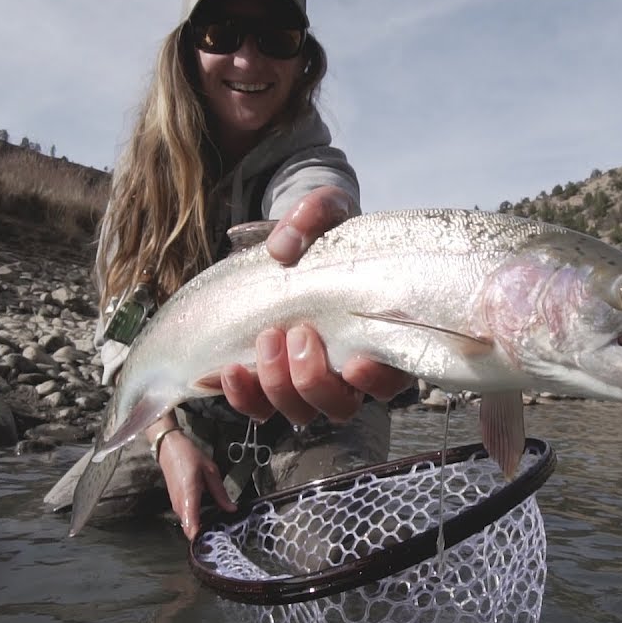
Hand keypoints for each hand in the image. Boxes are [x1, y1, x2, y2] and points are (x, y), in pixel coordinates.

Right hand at [155, 427, 234, 539]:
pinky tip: (208, 518)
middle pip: (189, 528)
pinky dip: (195, 520)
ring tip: (218, 529)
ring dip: (199, 528)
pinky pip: (186, 516)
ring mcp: (176, 503)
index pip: (191, 524)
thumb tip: (231, 509)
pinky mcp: (175, 502)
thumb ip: (220, 493)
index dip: (199, 537)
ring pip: (187, 523)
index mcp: (189, 495)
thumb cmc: (190, 457)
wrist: (169, 448)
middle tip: (222, 537)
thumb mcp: (211, 471)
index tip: (213, 544)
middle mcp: (180, 503)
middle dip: (203, 535)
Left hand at [220, 186, 413, 423]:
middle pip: (340, 406)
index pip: (391, 378)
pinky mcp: (273, 381)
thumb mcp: (328, 210)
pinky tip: (230, 368)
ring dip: (279, 385)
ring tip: (266, 338)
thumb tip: (281, 249)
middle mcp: (348, 372)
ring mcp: (309, 381)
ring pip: (301, 412)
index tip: (356, 361)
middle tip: (299, 333)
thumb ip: (314, 214)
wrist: (296, 243)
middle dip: (314, 380)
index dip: (376, 380)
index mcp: (380, 337)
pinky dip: (244, 395)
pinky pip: (259, 407)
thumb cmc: (329, 233)